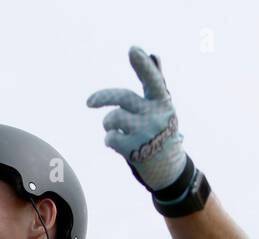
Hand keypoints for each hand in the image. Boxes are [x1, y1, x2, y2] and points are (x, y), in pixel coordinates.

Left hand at [86, 46, 187, 191]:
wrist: (169, 169)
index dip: (143, 65)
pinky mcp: (136, 151)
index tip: (133, 50)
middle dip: (102, 98)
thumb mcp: (162, 108)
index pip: (153, 80)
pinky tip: (120, 145)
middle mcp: (156, 116)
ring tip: (116, 130)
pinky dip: (110, 140)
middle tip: (89, 103)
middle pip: (122, 98)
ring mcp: (146, 134)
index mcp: (162, 102)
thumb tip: (153, 55)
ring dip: (109, 124)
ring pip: (113, 119)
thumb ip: (155, 83)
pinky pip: (111, 138)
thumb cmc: (162, 131)